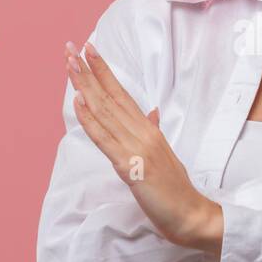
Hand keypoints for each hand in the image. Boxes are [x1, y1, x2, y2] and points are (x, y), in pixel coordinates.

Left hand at [65, 39, 219, 251]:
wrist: (191, 214)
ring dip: (85, 86)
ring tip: (70, 64)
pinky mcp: (131, 166)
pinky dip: (90, 119)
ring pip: (106, 111)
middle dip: (89, 71)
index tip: (89, 50)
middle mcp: (143, 132)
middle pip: (111, 96)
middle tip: (71, 47)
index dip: (105, 72)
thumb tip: (152, 112)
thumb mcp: (165, 155)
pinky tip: (79, 102)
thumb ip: (155, 131)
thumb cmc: (176, 189)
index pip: (123, 94)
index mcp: (149, 129)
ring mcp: (137, 147)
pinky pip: (106, 139)